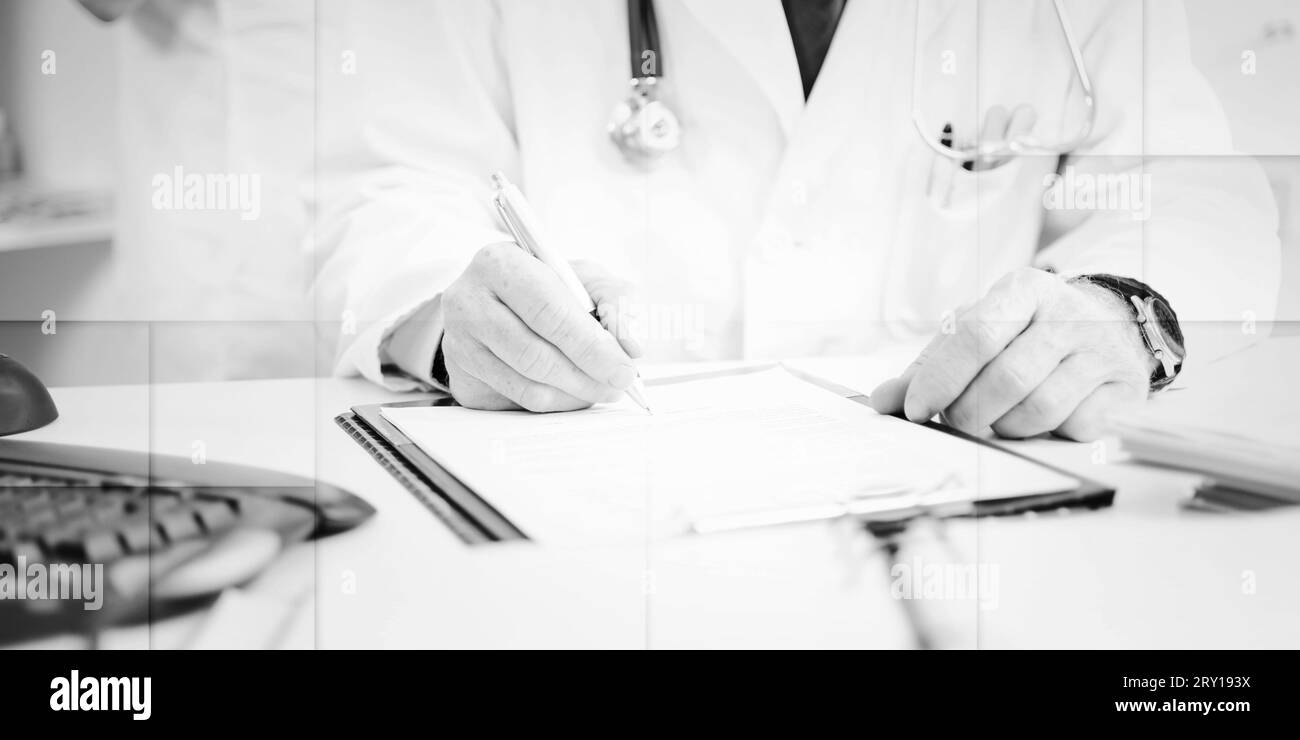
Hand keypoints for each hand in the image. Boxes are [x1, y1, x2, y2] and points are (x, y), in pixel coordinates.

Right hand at [440, 242, 641, 411]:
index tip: (623, 366)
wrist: (494, 301)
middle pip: (534, 354)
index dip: (590, 345)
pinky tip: (572, 390)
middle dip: (587, 375)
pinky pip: (518, 402)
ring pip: (527, 385)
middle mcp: (469, 302)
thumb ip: (614, 300)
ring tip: (601, 387)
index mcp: (499, 264)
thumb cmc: (544, 286)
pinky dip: (555, 403)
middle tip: (618, 383)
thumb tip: (631, 345)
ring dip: (575, 393)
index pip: (548, 311)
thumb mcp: (583, 277)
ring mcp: (459, 344)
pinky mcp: (462, 378)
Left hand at [869, 268, 1155, 440]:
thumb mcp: (976, 333)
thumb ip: (928, 366)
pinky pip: (1075, 427)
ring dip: (1005, 427)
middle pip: (1006, 379)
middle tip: (957, 420)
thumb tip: (882, 400)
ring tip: (997, 418)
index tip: (917, 409)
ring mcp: (1101, 350)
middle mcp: (1067, 313)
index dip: (941, 379)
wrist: (1106, 326)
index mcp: (1023, 289)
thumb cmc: (1024, 333)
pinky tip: (1041, 418)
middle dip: (969, 412)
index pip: (976, 336)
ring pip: (1040, 409)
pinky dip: (1048, 434)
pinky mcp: (1125, 386)